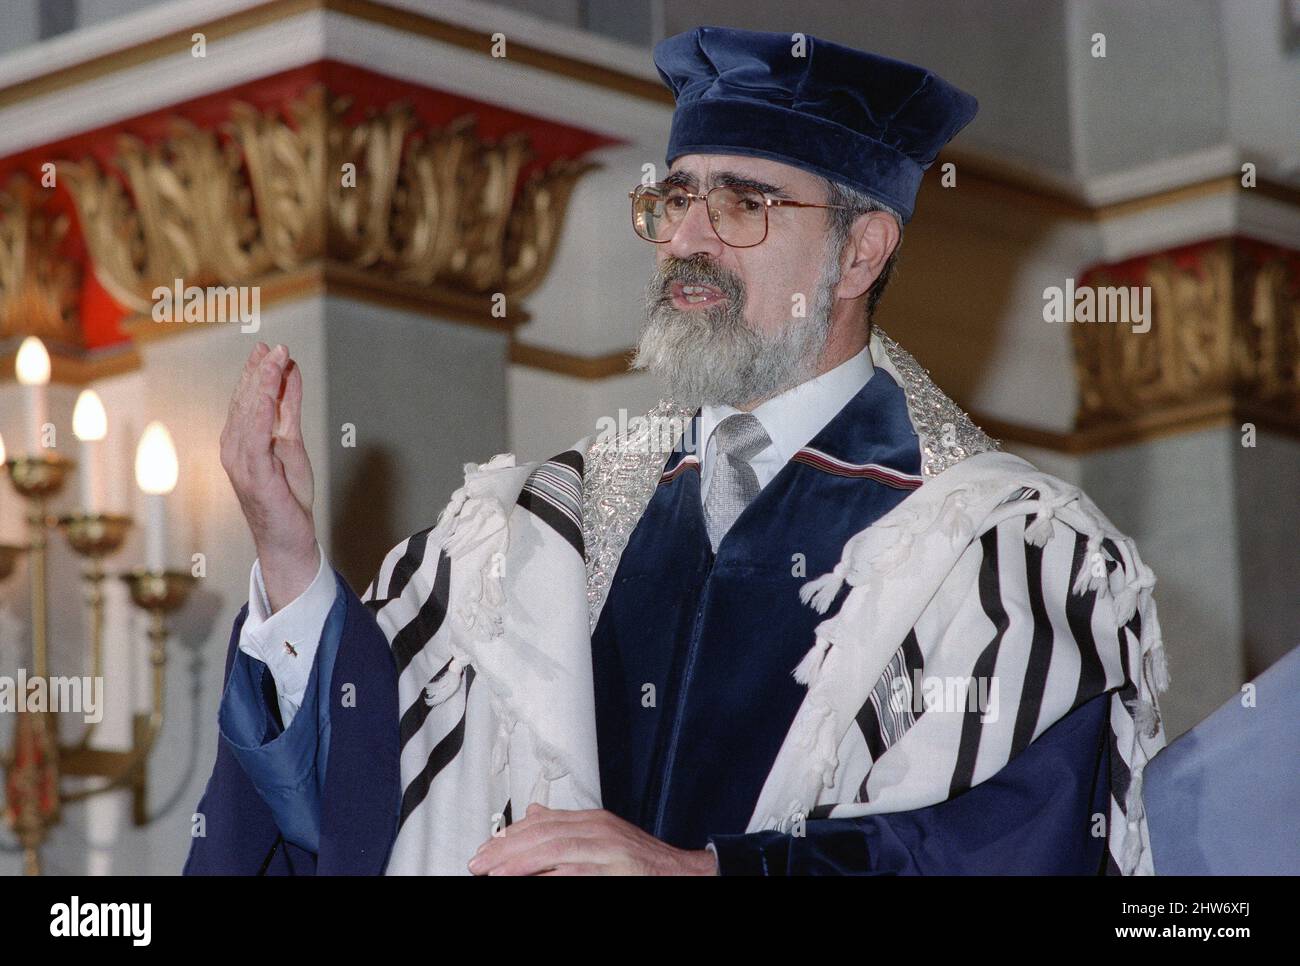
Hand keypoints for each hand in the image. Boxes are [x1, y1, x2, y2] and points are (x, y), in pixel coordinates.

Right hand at [219, 342, 317, 610]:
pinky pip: (254, 438)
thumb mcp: (292, 442)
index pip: (246, 398)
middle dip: (260, 371)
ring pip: (247, 414)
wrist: (288, 539)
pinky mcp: (254, 476)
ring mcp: (240, 462)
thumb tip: (290, 371)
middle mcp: (234, 447)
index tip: (271, 347)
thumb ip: (288, 406)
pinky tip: (267, 392)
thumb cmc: (287, 494)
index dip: (257, 371)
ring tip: (275, 359)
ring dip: (261, 384)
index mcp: (241, 439)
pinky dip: (259, 411)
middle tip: (276, 346)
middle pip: (245, 401)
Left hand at [467, 803, 718, 875]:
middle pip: (544, 834)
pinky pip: (579, 871)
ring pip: (556, 850)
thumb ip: (567, 826)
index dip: (511, 836)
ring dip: (521, 862)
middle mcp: (600, 830)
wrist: (684, 874)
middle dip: (507, 850)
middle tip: (479, 863)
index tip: (486, 849)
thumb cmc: (643, 862)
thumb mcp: (604, 837)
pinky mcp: (618, 868)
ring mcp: (610, 849)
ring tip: (495, 873)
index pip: (543, 823)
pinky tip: (532, 880)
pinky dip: (553, 875)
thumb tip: (531, 814)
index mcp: (594, 821)